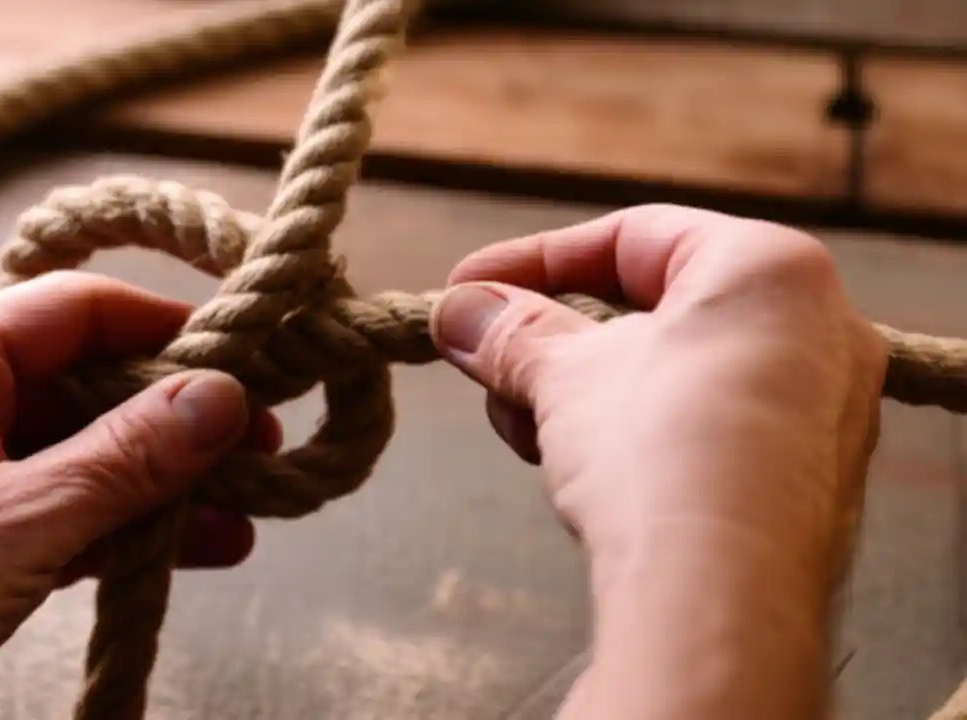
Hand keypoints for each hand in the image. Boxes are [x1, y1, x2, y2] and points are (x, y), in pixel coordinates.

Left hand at [0, 271, 275, 718]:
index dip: (162, 325)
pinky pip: (77, 513)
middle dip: (178, 416)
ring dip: (169, 480)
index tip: (240, 350)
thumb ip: (123, 458)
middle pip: (91, 385)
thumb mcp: (15, 522)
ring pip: (92, 454)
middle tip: (261, 439)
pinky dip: (136, 528)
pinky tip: (203, 545)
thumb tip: (218, 400)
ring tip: (250, 501)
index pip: (72, 311)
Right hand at [431, 205, 886, 719]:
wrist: (723, 600)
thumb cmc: (660, 456)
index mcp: (769, 268)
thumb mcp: (564, 376)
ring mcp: (821, 408)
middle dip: (555, 341)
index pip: (633, 237)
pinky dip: (636, 436)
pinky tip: (581, 472)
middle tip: (491, 367)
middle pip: (652, 309)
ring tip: (528, 430)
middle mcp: (818, 327)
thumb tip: (459, 312)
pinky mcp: (806, 478)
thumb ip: (510, 332)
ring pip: (675, 374)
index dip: (532, 260)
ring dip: (584, 395)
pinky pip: (707, 428)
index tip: (467, 290)